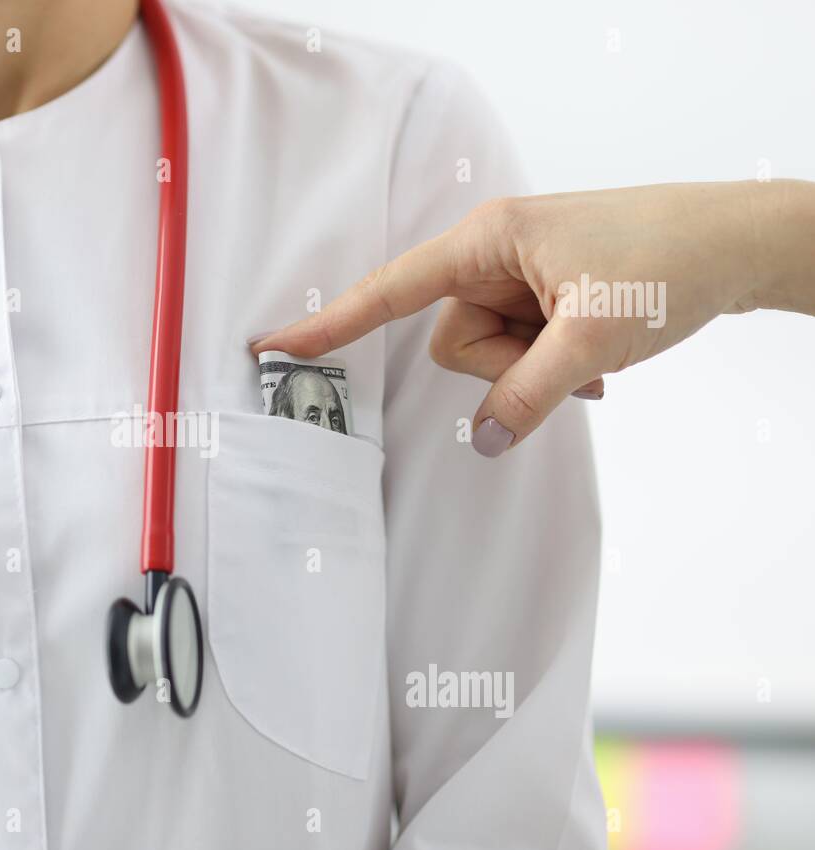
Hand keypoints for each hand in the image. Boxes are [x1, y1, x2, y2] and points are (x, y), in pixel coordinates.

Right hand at [250, 180, 814, 455]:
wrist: (741, 241)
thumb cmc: (668, 262)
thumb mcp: (591, 340)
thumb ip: (526, 395)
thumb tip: (481, 441)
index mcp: (488, 241)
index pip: (390, 291)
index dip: (332, 325)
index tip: (274, 347)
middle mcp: (494, 254)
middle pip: (451, 340)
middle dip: (502, 368)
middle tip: (566, 362)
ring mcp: (519, 275)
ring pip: (487, 353)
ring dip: (533, 373)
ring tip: (592, 363)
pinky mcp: (543, 293)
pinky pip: (518, 349)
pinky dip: (549, 369)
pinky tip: (595, 365)